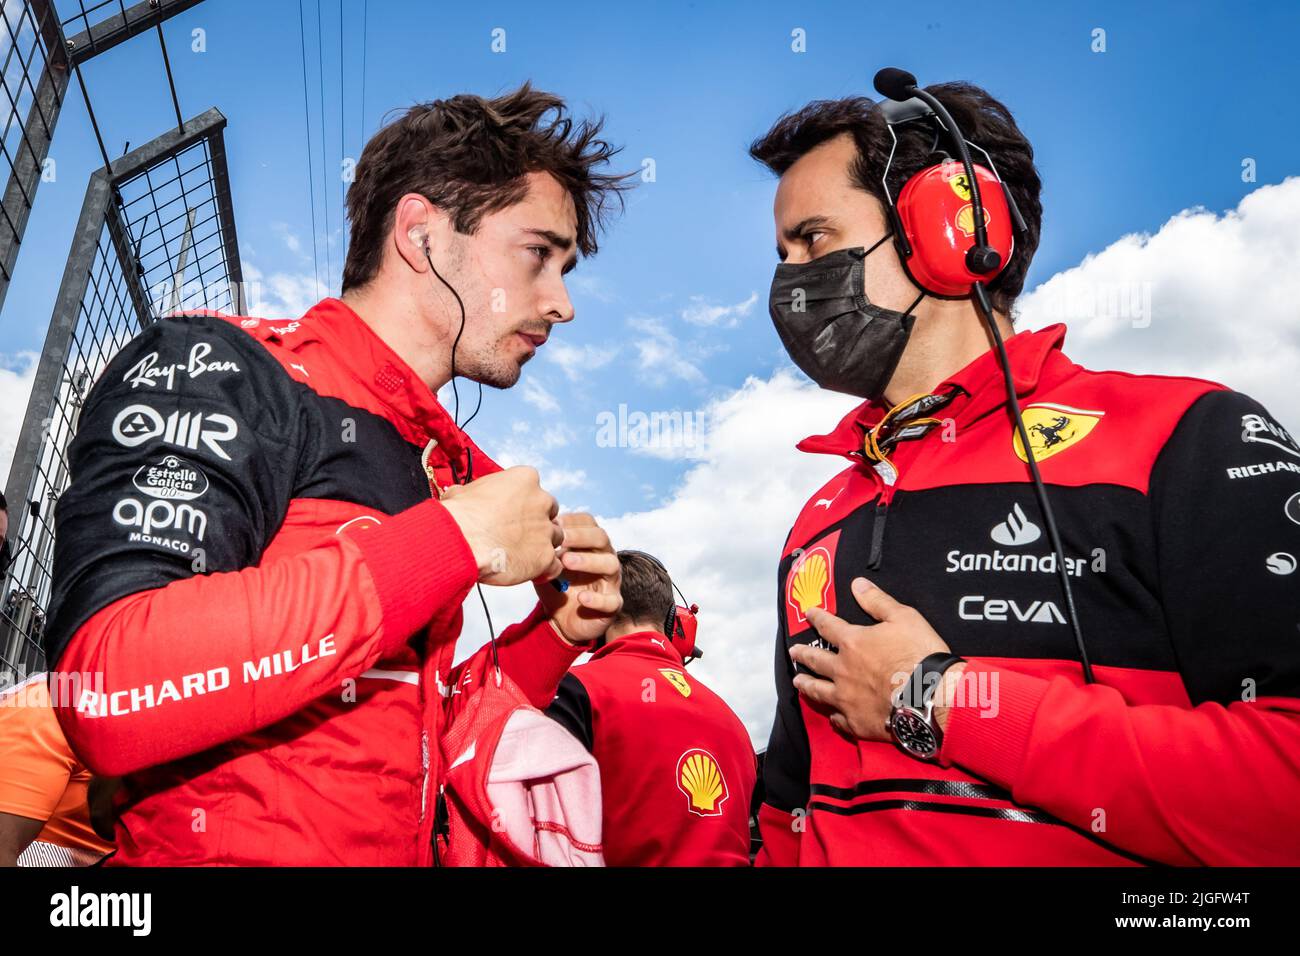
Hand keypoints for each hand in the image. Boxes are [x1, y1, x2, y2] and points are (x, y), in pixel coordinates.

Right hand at [440, 466, 562, 585]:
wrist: (458, 541)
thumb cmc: (458, 516)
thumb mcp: (463, 492)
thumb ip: (474, 493)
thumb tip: (460, 495)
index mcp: (525, 479)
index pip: (535, 491)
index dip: (524, 506)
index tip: (512, 516)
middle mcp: (542, 501)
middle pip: (550, 513)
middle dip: (537, 525)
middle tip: (517, 536)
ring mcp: (545, 530)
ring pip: (555, 539)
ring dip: (541, 547)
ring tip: (519, 556)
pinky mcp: (545, 557)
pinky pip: (555, 565)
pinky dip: (544, 570)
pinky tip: (527, 571)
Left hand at [534, 513, 621, 644]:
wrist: (561, 620)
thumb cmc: (556, 585)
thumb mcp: (547, 565)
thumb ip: (543, 549)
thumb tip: (528, 529)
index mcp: (591, 545)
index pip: (589, 524)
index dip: (573, 521)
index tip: (553, 523)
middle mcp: (606, 558)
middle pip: (602, 539)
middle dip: (581, 536)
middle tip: (561, 538)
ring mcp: (611, 581)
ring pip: (610, 565)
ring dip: (589, 561)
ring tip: (566, 562)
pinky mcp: (613, 605)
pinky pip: (611, 601)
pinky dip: (597, 599)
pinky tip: (581, 597)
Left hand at [788, 577, 955, 740]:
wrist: (929, 697)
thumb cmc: (919, 654)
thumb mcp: (903, 618)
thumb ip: (877, 601)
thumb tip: (858, 584)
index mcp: (853, 643)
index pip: (828, 626)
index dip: (817, 617)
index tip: (808, 613)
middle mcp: (842, 670)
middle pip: (815, 660)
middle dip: (803, 654)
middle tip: (793, 652)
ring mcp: (846, 698)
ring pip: (818, 691)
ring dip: (806, 685)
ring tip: (798, 682)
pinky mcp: (856, 722)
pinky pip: (837, 719)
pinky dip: (833, 716)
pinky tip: (831, 715)